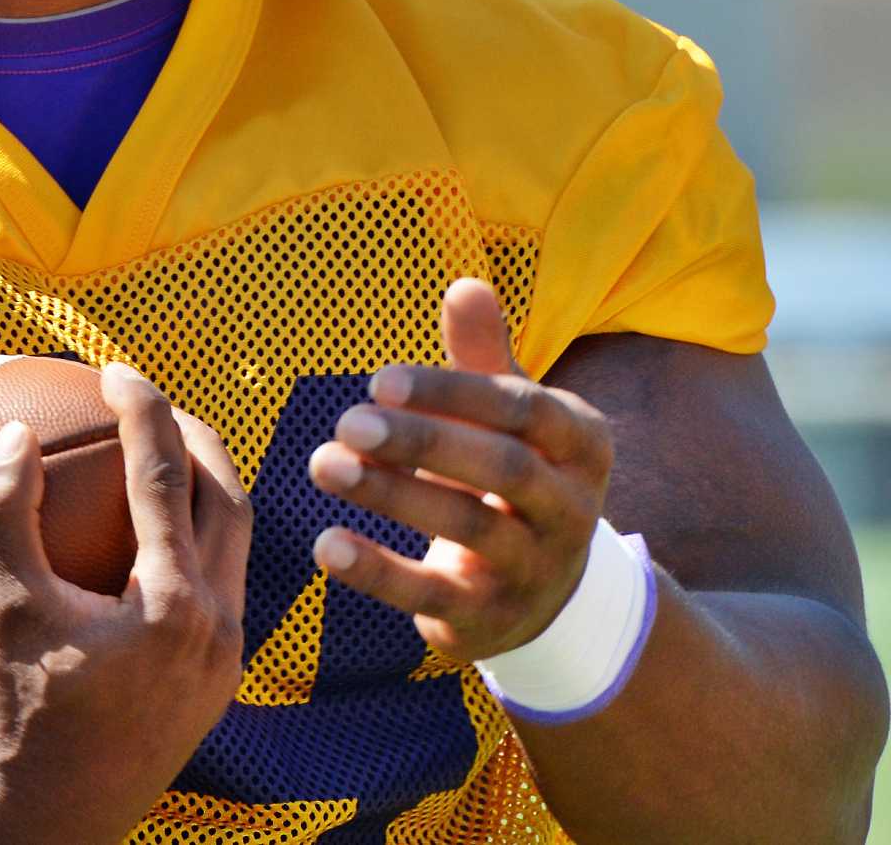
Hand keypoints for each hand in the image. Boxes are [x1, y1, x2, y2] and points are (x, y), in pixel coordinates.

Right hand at [0, 366, 250, 844]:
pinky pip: (225, 584)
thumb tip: (18, 435)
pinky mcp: (215, 684)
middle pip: (227, 498)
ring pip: (237, 544)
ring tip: (160, 451)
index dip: (141, 410)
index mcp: (172, 605)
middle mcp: (216, 628)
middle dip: (192, 436)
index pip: (165, 476)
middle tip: (147, 399)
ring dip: (205, 486)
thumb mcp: (1, 609)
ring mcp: (223, 660)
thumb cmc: (17, 722)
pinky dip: (201, 537)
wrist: (46, 831)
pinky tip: (159, 533)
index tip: (114, 370)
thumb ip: (7, 515)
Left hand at [307, 277, 614, 661]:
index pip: (522, 409)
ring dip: (391, 495)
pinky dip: (377, 572)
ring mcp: (535, 569)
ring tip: (323, 464)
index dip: (452, 393)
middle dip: (423, 442)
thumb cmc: (513, 470)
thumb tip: (466, 284)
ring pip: (467, 529)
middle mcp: (570, 509)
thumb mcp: (509, 415)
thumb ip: (484, 355)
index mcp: (581, 444)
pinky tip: (324, 544)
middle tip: (346, 420)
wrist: (548, 592)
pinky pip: (433, 597)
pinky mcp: (490, 619)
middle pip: (502, 470)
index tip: (379, 381)